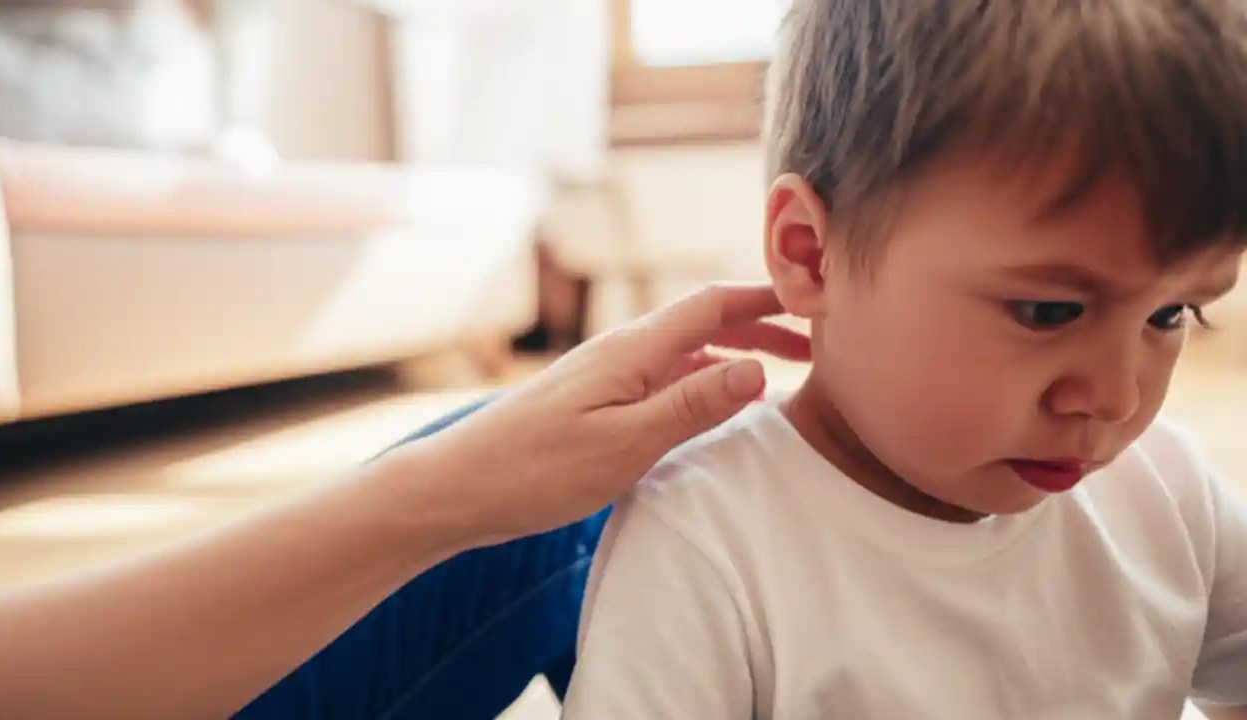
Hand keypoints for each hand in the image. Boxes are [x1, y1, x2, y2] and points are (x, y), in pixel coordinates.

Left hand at [433, 284, 810, 544]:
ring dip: (732, 359)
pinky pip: (662, 382)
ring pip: (683, 355)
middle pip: (703, 325)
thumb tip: (757, 369)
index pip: (711, 305)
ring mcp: (606, 378)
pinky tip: (711, 409)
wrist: (458, 488)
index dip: (764, 298)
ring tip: (776, 378)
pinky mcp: (594, 405)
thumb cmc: (534, 469)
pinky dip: (700, 385)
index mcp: (631, 351)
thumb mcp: (624, 444)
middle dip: (759, 330)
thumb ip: (692, 405)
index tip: (812, 299)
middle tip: (812, 349)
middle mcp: (621, 353)